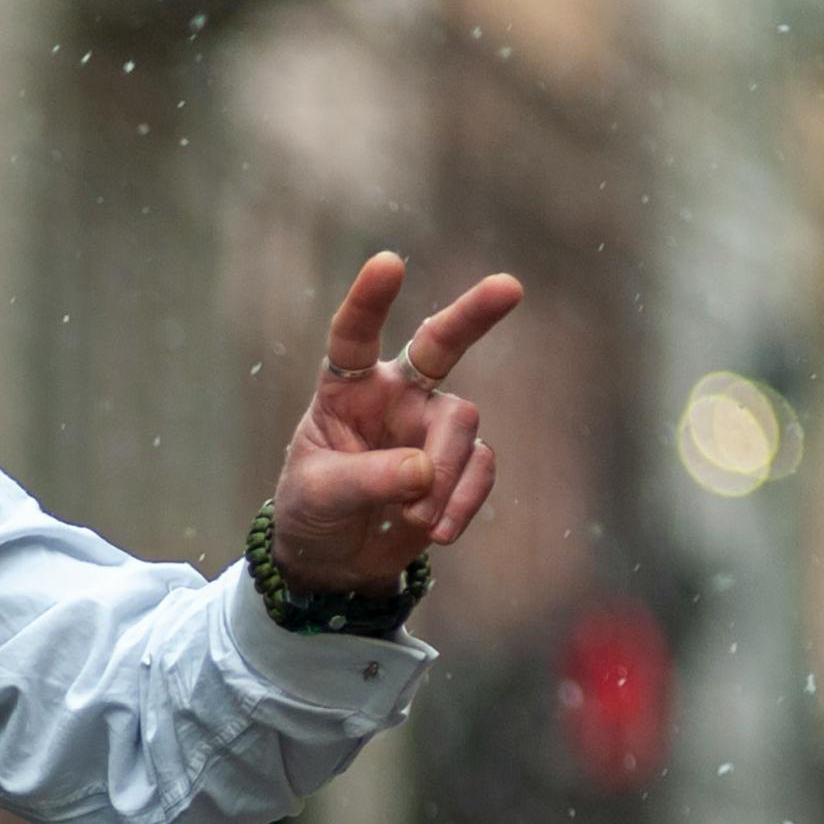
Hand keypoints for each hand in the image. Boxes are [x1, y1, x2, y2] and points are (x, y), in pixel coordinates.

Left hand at [269, 252, 520, 592]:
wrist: (335, 560)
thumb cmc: (313, 511)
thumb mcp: (320, 495)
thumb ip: (365, 478)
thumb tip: (424, 470)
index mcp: (347, 388)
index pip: (354, 335)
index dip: (370, 300)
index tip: (387, 263)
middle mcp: (395, 395)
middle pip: (440, 344)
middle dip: (473, 314)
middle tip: (510, 287)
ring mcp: (431, 426)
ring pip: (461, 423)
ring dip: (444, 474)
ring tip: (416, 520)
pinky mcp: (459, 464)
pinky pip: (479, 468)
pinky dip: (463, 501)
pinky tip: (438, 531)